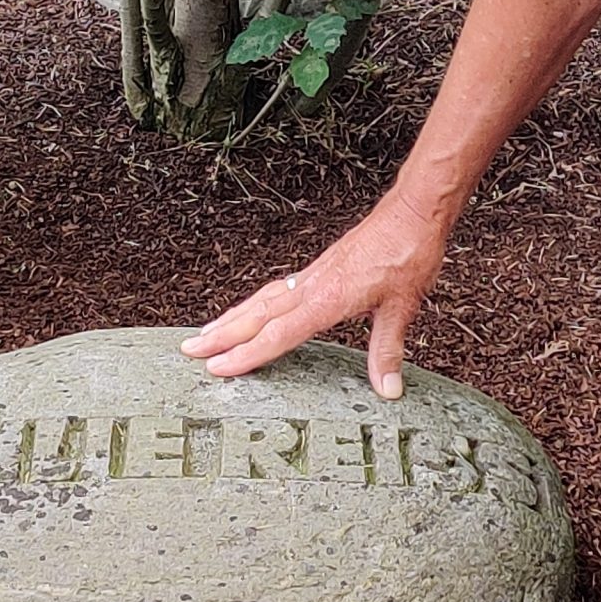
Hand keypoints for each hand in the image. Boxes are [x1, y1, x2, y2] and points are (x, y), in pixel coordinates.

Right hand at [180, 186, 449, 390]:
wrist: (414, 210)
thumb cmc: (409, 252)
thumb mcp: (404, 306)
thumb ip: (388, 349)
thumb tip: (387, 390)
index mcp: (327, 298)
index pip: (278, 333)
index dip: (246, 355)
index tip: (215, 368)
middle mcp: (311, 285)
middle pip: (257, 315)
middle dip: (221, 335)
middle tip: (186, 352)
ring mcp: (313, 275)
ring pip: (262, 300)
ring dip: (233, 318)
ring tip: (205, 334)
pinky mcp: (320, 268)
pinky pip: (277, 289)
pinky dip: (256, 303)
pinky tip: (254, 310)